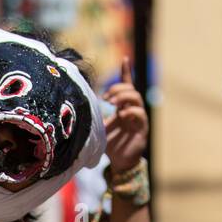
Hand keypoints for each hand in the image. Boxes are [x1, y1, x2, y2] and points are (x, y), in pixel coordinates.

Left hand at [103, 58, 148, 172]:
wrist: (119, 162)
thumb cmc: (110, 144)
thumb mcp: (99, 126)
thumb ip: (95, 115)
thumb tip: (79, 106)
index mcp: (124, 106)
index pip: (128, 85)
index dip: (126, 72)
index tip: (124, 58)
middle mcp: (133, 109)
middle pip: (131, 89)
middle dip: (118, 89)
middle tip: (105, 97)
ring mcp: (138, 118)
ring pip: (136, 98)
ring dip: (123, 97)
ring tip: (112, 104)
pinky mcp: (141, 128)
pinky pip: (140, 114)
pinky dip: (130, 111)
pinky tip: (121, 115)